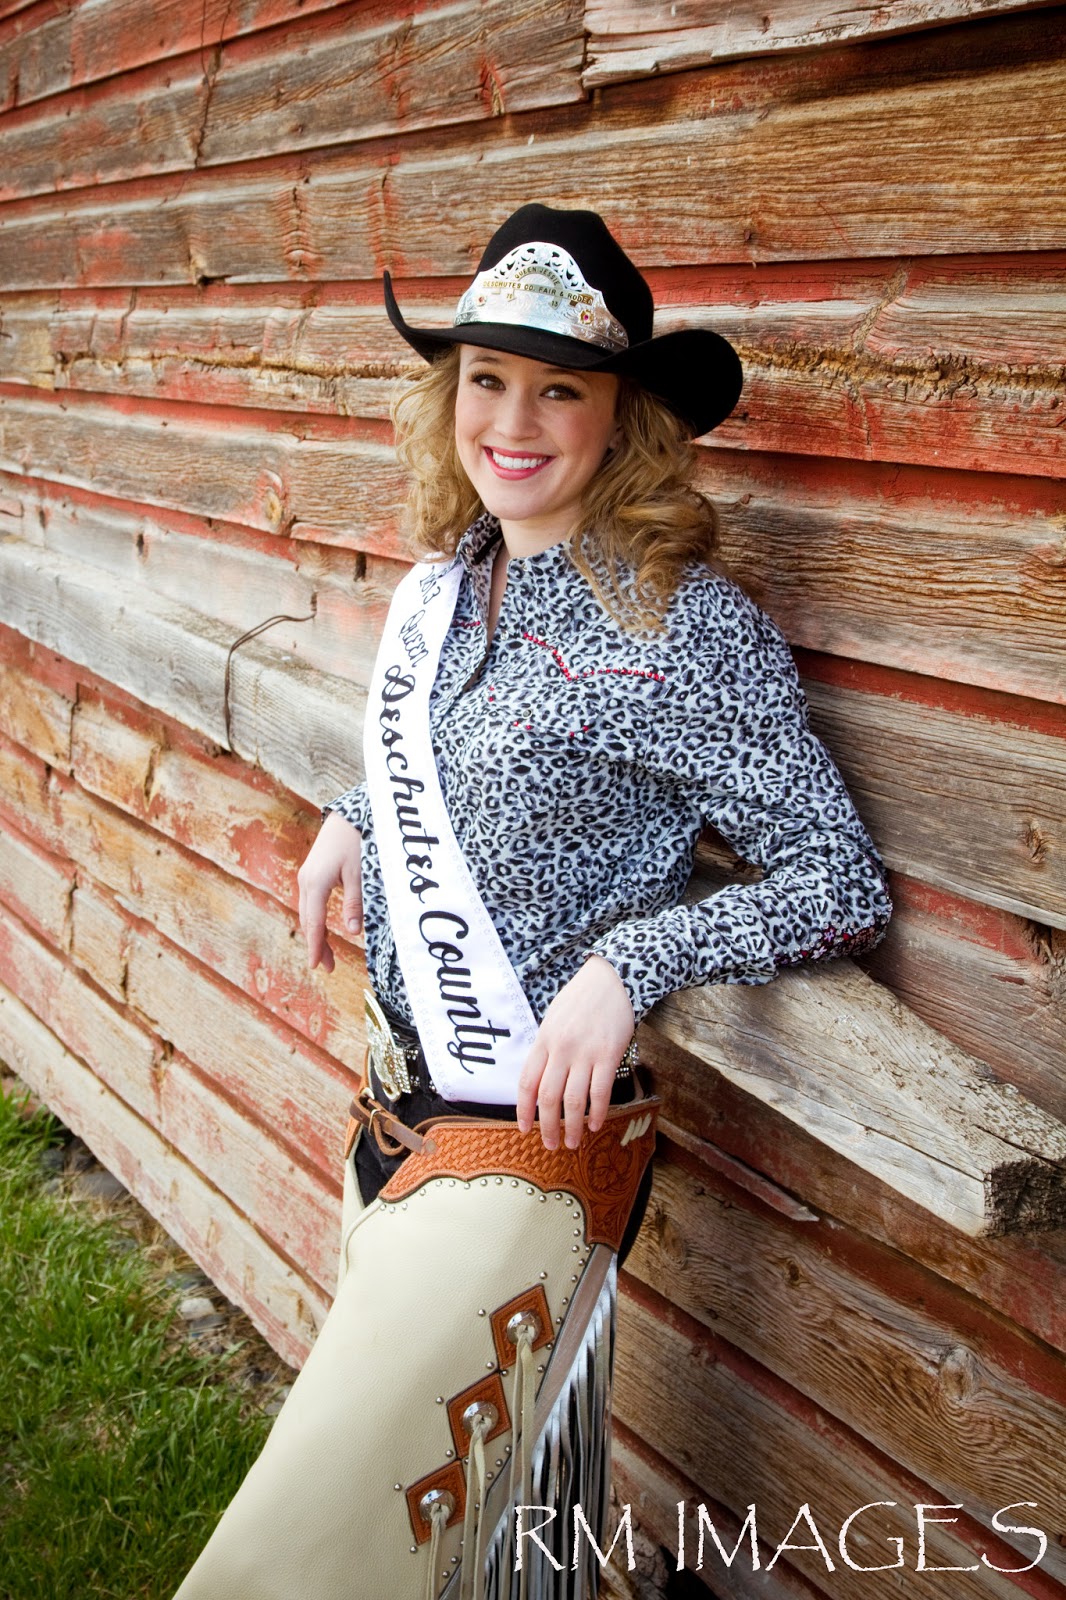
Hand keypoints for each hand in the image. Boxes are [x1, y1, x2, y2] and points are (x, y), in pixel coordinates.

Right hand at [297, 811, 362, 972]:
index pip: (314, 922)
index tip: (317, 967)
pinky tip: (323, 929)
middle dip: (316, 944)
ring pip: (308, 912)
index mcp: (316, 882)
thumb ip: (355, 902)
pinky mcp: (313, 872)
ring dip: (316, 932)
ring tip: (326, 953)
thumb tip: (353, 932)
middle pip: (308, 920)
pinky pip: (311, 902)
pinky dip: (316, 919)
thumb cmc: (356, 840)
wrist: (348, 813)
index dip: (315, 946)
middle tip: (327, 967)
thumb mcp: (360, 872)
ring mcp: (307, 875)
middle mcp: (307, 880)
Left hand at [516, 955, 634, 1150]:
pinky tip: (595, 1125)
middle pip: (548, 1098)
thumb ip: (546, 1048)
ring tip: (573, 1142)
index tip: (525, 1129)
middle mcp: (561, 1049)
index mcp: (544, 1041)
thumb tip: (540, 1079)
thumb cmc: (581, 999)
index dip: (524, 1111)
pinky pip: (601, 1091)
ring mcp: (585, 1053)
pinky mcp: (609, 1054)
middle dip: (548, 1127)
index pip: (526, 1083)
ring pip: (574, 1100)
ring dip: (572, 1127)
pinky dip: (597, 1113)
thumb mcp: (553, 1019)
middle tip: (550, 1145)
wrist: (611, 979)